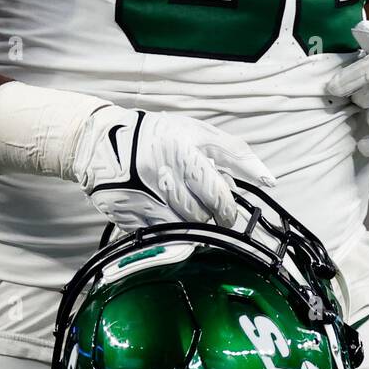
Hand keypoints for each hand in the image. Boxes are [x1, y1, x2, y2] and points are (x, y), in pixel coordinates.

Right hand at [71, 107, 274, 230]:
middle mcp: (160, 174)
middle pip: (200, 216)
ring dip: (190, 226)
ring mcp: (140, 196)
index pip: (217, 195)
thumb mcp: (196, 133)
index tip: (226, 213)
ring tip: (184, 210)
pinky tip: (164, 216)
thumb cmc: (156, 136)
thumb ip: (234, 154)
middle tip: (205, 210)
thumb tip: (268, 179)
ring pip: (181, 229)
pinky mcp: (125, 214)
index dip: (227, 210)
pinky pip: (158, 235)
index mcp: (182, 151)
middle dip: (208, 217)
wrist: (100, 142)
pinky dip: (167, 232)